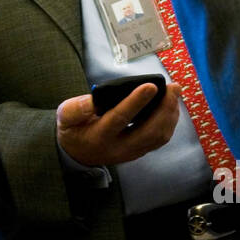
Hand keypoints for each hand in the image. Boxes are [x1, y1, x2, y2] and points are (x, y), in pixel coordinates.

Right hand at [56, 83, 181, 167]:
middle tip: (173, 87)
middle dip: (165, 108)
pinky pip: (160, 139)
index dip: (136, 102)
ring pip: (159, 136)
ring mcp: (132, 152)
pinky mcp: (139, 151)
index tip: (151, 86)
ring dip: (170, 114)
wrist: (77, 154)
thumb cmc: (72, 129)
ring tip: (174, 93)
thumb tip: (95, 100)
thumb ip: (77, 108)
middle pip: (149, 131)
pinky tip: (171, 106)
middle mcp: (118, 148)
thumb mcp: (65, 117)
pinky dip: (169, 121)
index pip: (120, 118)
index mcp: (98, 136)